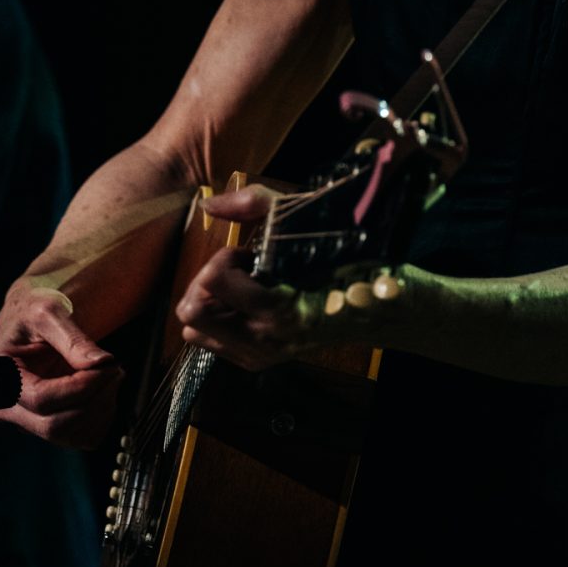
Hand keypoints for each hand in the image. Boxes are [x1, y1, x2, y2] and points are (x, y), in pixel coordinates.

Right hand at [0, 283, 124, 447]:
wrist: (32, 323)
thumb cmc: (31, 314)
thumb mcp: (47, 312)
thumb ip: (73, 338)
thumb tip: (100, 362)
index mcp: (2, 378)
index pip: (41, 400)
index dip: (79, 388)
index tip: (105, 366)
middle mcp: (11, 408)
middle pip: (56, 425)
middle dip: (94, 398)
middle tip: (113, 368)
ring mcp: (31, 423)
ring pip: (73, 435)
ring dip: (102, 407)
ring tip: (110, 373)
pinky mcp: (53, 427)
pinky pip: (85, 438)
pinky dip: (103, 416)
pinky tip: (104, 390)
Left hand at [176, 185, 403, 369]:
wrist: (377, 310)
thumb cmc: (344, 260)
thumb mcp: (304, 218)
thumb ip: (253, 204)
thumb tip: (210, 206)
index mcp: (275, 309)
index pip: (209, 282)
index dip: (226, 257)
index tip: (252, 254)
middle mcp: (263, 340)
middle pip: (190, 313)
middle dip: (207, 281)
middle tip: (240, 271)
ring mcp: (261, 356)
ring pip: (195, 331)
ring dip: (212, 302)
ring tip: (244, 288)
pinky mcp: (259, 362)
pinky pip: (211, 343)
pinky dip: (219, 320)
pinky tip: (247, 304)